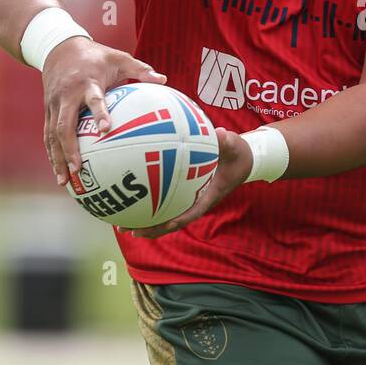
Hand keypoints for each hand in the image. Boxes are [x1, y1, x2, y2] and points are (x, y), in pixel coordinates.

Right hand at [42, 37, 166, 184]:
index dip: (99, 113)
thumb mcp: (119, 58)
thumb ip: (140, 69)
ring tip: (65, 181)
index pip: (93, 100)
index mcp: (86, 83)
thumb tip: (164, 79)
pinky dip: (52, 154)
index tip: (106, 129)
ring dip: (57, 158)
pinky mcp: (48, 111)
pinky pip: (48, 135)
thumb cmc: (96, 56)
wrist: (59, 48)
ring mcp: (54, 105)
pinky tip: (60, 173)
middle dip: (69, 148)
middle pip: (64, 125)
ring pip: (52, 134)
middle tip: (79, 168)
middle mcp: (66, 96)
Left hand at [131, 127, 252, 238]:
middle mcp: (198, 201)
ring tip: (122, 226)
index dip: (182, 219)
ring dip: (146, 224)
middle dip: (152, 228)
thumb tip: (218, 133)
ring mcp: (190, 200)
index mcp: (210, 194)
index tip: (168, 224)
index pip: (195, 211)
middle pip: (173, 222)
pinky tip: (131, 203)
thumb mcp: (235, 145)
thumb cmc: (238, 154)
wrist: (243, 159)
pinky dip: (148, 207)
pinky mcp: (184, 195)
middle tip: (131, 231)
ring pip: (166, 217)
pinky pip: (164, 205)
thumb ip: (226, 141)